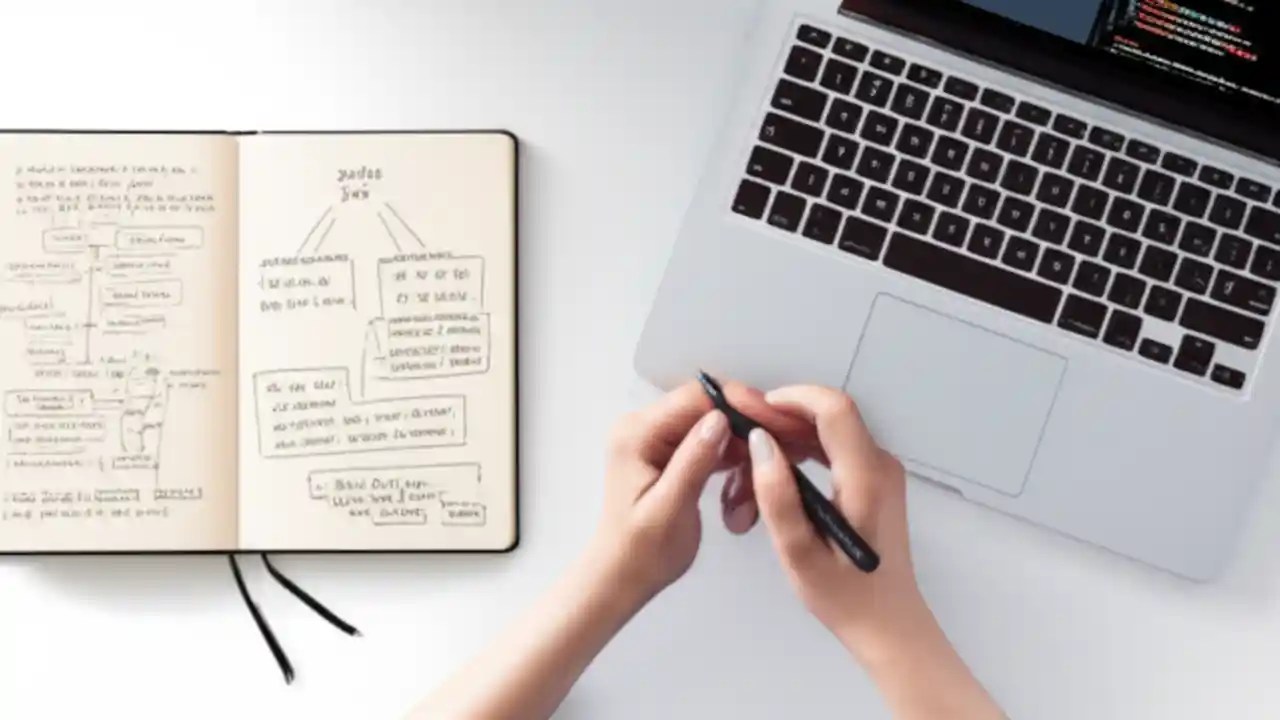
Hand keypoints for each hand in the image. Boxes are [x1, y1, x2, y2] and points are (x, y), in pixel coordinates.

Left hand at [590, 381, 812, 605]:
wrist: (621, 577)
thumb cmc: (641, 552)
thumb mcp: (670, 508)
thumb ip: (694, 461)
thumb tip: (719, 418)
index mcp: (637, 434)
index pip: (695, 398)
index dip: (738, 403)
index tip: (775, 420)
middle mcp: (644, 427)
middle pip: (707, 408)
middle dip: (747, 425)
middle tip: (787, 445)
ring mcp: (657, 439)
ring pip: (713, 425)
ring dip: (742, 445)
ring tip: (773, 464)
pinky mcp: (670, 453)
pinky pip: (710, 442)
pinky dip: (732, 458)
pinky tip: (749, 477)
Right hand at [744, 385, 921, 653]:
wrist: (888, 623)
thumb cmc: (846, 596)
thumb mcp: (799, 553)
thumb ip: (778, 495)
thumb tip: (761, 442)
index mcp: (867, 478)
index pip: (834, 409)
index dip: (792, 398)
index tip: (754, 407)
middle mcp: (881, 465)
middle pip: (830, 415)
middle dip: (782, 415)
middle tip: (741, 428)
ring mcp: (881, 471)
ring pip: (831, 429)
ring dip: (790, 433)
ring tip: (752, 452)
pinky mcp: (875, 480)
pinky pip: (836, 447)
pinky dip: (804, 447)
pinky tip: (777, 465)